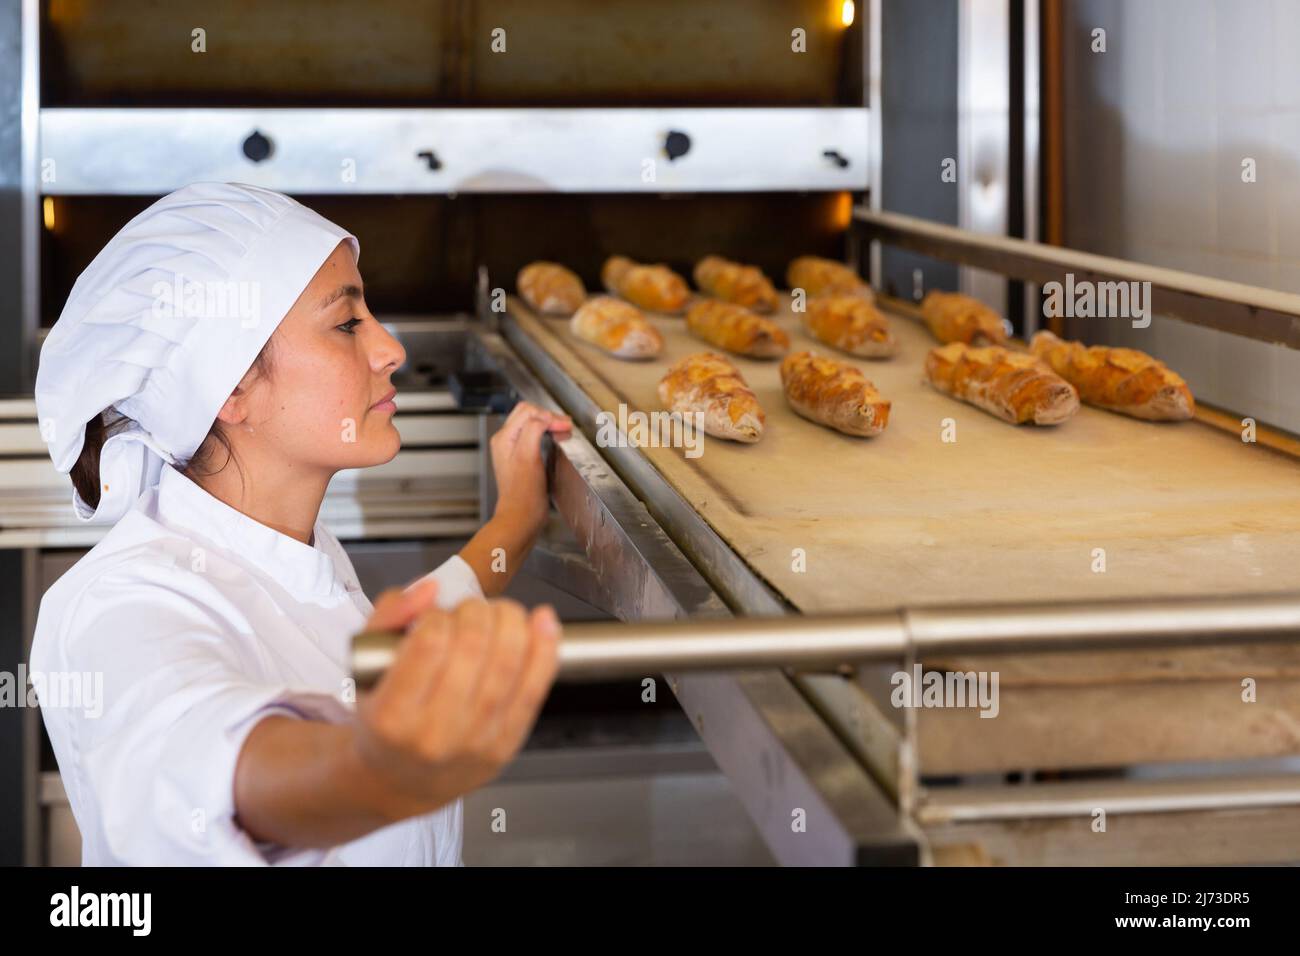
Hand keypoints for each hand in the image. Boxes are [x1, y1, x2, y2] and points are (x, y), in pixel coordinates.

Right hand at [352, 579, 560, 816]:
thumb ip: (388, 616)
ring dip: (511, 623)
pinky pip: (534, 690)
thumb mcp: (365, 668)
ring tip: (502, 613)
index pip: (429, 644)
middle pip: (473, 650)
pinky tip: (544, 623)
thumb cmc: (385, 720)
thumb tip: (429, 589)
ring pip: (507, 667)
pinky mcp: (506, 746)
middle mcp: (434, 735)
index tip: (437, 616)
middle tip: (472, 610)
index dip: (440, 615)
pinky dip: (545, 649)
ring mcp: (475, 743)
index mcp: (391, 716)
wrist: (402, 781)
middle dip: (478, 613)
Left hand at [489, 400, 571, 538]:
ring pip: (532, 423)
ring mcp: (513, 449)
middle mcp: (506, 441)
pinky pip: (534, 436)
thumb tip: (544, 416)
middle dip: (549, 416)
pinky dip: (547, 433)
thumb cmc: (523, 494)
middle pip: (528, 414)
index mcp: (504, 437)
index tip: (565, 425)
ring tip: (564, 430)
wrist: (521, 517)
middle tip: (566, 425)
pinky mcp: (522, 458)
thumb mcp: (528, 456)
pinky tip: (556, 439)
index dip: (549, 415)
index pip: (528, 411)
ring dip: (549, 423)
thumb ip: (534, 430)